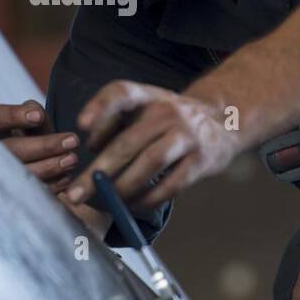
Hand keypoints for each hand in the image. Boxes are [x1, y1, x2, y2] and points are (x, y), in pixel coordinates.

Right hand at [0, 99, 78, 194]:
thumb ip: (34, 114)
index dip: (14, 116)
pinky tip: (66, 177)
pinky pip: (29, 193)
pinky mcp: (9, 195)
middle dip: (44, 146)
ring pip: (20, 173)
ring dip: (50, 167)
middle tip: (73, 141)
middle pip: (11, 149)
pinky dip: (50, 186)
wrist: (21, 166)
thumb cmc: (27, 135)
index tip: (38, 116)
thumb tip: (38, 116)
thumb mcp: (28, 120)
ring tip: (72, 159)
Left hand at [64, 81, 241, 211]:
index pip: (121, 92)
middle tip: (75, 193)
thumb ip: (117, 124)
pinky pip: (171, 185)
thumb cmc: (169, 119)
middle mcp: (166, 112)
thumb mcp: (146, 108)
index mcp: (147, 96)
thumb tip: (89, 155)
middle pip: (128, 141)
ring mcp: (186, 135)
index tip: (80, 125)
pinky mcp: (201, 161)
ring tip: (106, 202)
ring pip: (149, 164)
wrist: (224, 119)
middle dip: (97, 172)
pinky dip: (149, 200)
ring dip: (123, 188)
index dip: (99, 107)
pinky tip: (133, 206)